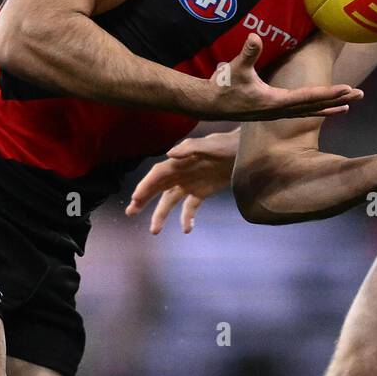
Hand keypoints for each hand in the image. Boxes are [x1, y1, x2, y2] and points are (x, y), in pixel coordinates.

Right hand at [125, 130, 239, 233]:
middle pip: (158, 188)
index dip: (145, 186)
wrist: (245, 151)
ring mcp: (191, 183)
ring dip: (161, 214)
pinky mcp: (202, 192)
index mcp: (180, 161)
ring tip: (154, 231)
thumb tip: (169, 153)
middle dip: (144, 199)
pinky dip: (187, 218)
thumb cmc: (227, 144)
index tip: (135, 199)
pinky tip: (187, 230)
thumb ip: (190, 148)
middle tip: (131, 212)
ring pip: (170, 201)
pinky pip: (190, 207)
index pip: (157, 175)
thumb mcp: (210, 145)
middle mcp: (181, 173)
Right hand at [196, 34, 362, 120]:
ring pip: (311, 111)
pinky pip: (302, 111)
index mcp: (276, 102)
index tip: (348, 89)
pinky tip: (325, 108)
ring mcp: (278, 113)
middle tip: (361, 95)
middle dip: (339, 99)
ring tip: (350, 103)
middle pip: (316, 106)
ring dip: (331, 106)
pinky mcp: (274, 111)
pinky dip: (316, 109)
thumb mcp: (235, 69)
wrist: (209, 104)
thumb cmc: (223, 86)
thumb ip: (247, 54)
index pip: (309, 97)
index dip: (329, 93)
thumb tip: (255, 37)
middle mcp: (281, 110)